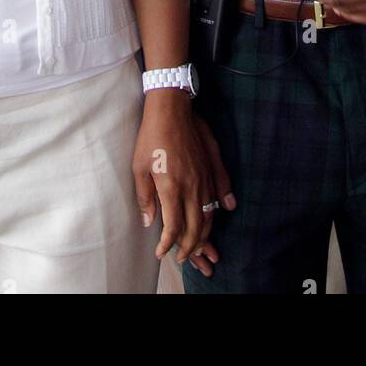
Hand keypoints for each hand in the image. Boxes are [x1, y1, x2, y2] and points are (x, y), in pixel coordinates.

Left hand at [132, 92, 234, 275]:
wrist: (171, 108)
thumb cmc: (151, 136)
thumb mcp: (139, 168)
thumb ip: (145, 197)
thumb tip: (149, 221)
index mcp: (171, 188)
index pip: (174, 227)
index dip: (168, 244)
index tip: (162, 252)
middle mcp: (192, 186)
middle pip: (196, 226)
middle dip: (191, 247)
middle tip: (183, 257)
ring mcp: (205, 176)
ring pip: (210, 213)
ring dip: (206, 232)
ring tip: (201, 244)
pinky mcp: (212, 165)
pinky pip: (222, 189)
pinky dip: (224, 203)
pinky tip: (226, 210)